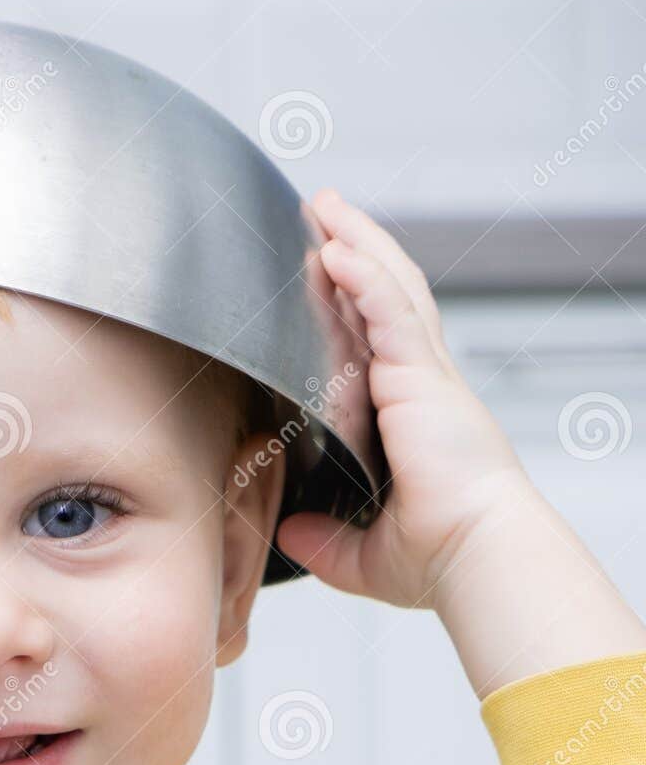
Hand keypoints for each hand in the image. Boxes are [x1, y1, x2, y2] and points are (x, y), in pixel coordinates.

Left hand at [273, 188, 529, 608]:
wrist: (476, 558)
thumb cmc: (439, 558)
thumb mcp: (361, 552)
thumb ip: (323, 539)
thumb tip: (288, 533)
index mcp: (405, 416)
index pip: (374, 340)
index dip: (350, 299)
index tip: (320, 268)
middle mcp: (416, 386)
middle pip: (383, 296)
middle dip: (353, 249)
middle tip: (321, 212)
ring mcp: (422, 376)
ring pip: (388, 289)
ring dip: (355, 242)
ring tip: (324, 206)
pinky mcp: (421, 377)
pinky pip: (389, 312)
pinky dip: (362, 276)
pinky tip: (333, 248)